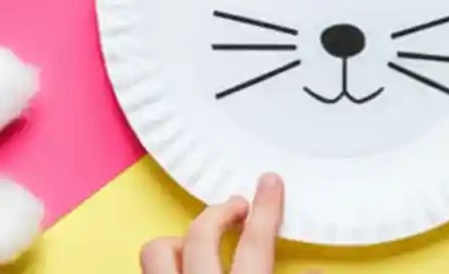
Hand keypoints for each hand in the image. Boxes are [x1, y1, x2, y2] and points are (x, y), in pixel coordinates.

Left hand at [140, 173, 283, 273]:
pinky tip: (177, 270)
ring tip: (195, 246)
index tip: (270, 184)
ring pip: (156, 250)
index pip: (254, 245)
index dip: (265, 210)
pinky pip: (146, 271)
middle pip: (200, 234)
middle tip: (237, 208)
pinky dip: (161, 266)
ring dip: (177, 241)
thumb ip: (277, 272)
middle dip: (218, 213)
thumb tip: (302, 264)